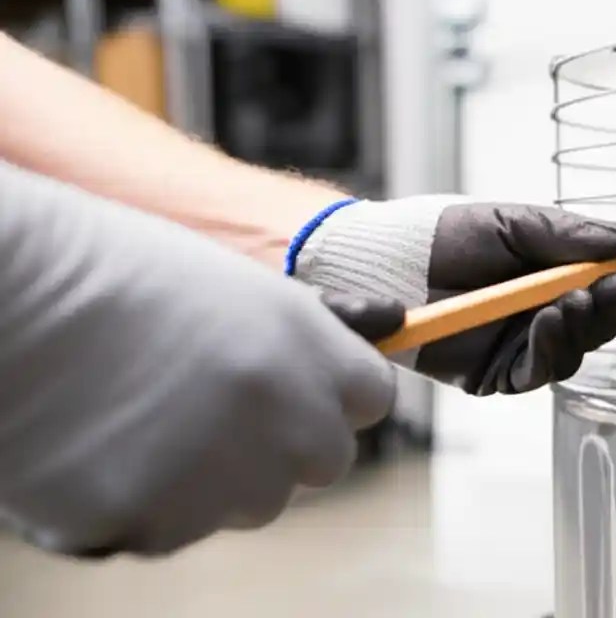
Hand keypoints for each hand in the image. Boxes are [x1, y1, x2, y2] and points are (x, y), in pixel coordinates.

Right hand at [0, 161, 397, 556]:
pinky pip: (164, 530)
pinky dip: (133, 503)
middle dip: (279, 443)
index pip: (370, 400)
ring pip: (245, 504)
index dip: (331, 394)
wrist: (8, 295)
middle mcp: (285, 418)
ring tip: (132, 412)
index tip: (297, 387)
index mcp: (309, 349)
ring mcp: (223, 478)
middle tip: (207, 404)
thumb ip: (306, 330)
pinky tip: (91, 447)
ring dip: (207, 476)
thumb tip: (391, 325)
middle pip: (322, 461)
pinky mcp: (152, 522)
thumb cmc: (111, 272)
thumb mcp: (231, 284)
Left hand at [295, 198, 615, 394]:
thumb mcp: (515, 222)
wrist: (388, 264)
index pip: (615, 282)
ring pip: (578, 351)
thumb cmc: (448, 236)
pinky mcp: (497, 374)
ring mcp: (523, 346)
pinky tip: (547, 322)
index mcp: (556, 273)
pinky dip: (551, 349)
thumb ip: (570, 232)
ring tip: (572, 299)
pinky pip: (538, 372)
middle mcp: (545, 312)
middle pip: (603, 321)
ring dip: (585, 325)